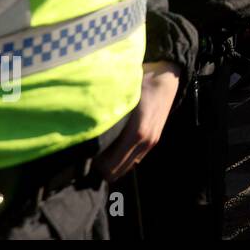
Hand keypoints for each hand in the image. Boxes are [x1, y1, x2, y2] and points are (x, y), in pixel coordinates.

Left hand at [95, 61, 181, 180]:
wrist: (166, 77)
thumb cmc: (141, 83)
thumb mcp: (121, 97)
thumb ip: (106, 114)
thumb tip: (82, 128)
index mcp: (136, 133)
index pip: (111, 166)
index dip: (94, 164)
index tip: (85, 151)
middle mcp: (145, 142)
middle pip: (117, 172)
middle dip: (102, 166)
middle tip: (90, 151)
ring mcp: (151, 142)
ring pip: (126, 167)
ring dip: (113, 162)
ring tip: (101, 147)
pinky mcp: (154, 140)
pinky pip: (134, 159)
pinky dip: (123, 157)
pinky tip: (115, 143)